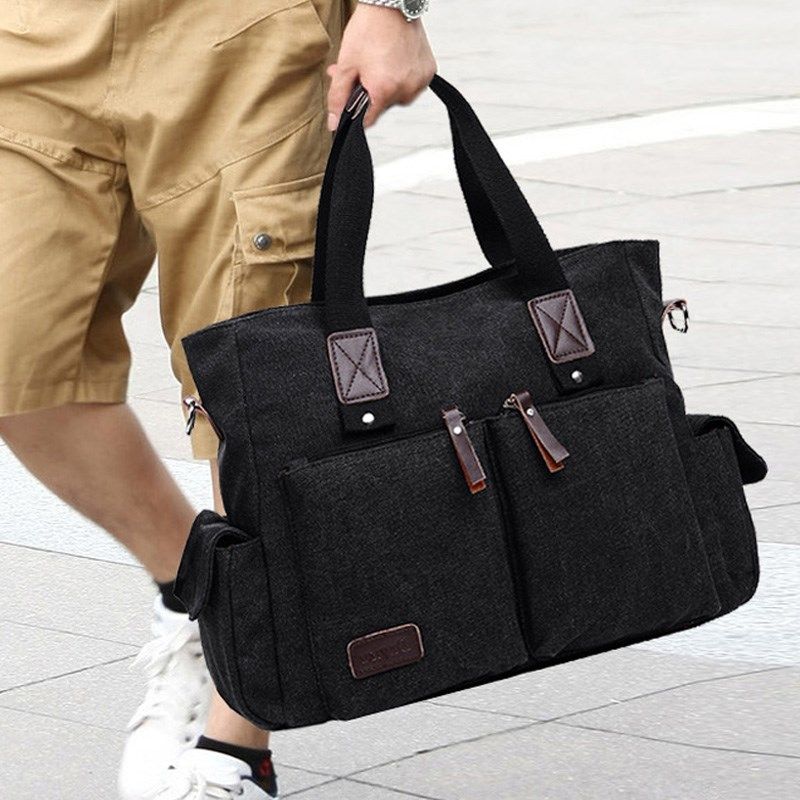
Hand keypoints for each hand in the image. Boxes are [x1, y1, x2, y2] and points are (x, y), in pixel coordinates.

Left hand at [326, 4, 436, 129]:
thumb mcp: (346, 64)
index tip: (354, 96)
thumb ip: (338, 97)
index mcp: (384, 91)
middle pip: (383, 107)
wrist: (391, 3)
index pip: (368, 120)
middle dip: (371, 93)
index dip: (357, 110)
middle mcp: (406, 90)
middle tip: (363, 72)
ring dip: (387, 86)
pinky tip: (394, 61)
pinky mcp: (429, 72)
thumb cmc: (369, 28)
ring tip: (379, 64)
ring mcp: (420, 81)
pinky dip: (403, 77)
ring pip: (398, 97)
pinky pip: (412, 85)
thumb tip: (335, 123)